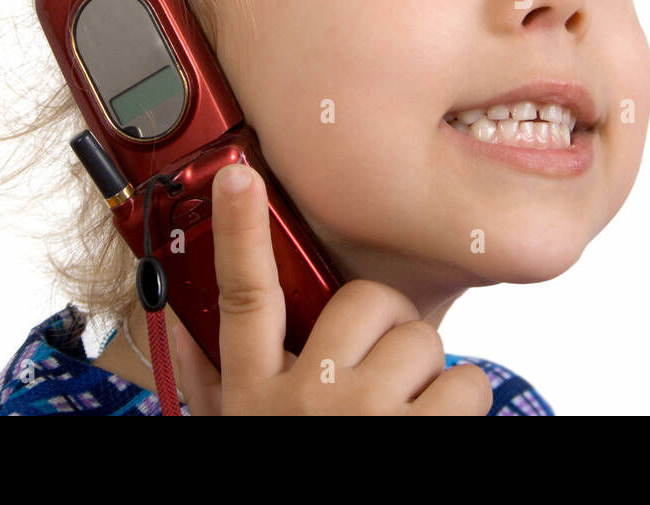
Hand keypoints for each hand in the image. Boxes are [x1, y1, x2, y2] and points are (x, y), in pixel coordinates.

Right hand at [170, 163, 492, 414]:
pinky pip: (468, 385)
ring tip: (408, 416)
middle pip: (366, 304)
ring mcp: (365, 419)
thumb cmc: (288, 476)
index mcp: (254, 396)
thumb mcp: (239, 430)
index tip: (241, 174)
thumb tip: (181, 345)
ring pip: (426, 343)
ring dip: (430, 377)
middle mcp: (305, 401)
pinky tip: (436, 433)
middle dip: (388, 330)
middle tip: (381, 372)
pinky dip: (465, 405)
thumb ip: (221, 386)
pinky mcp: (420, 439)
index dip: (238, 231)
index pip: (242, 299)